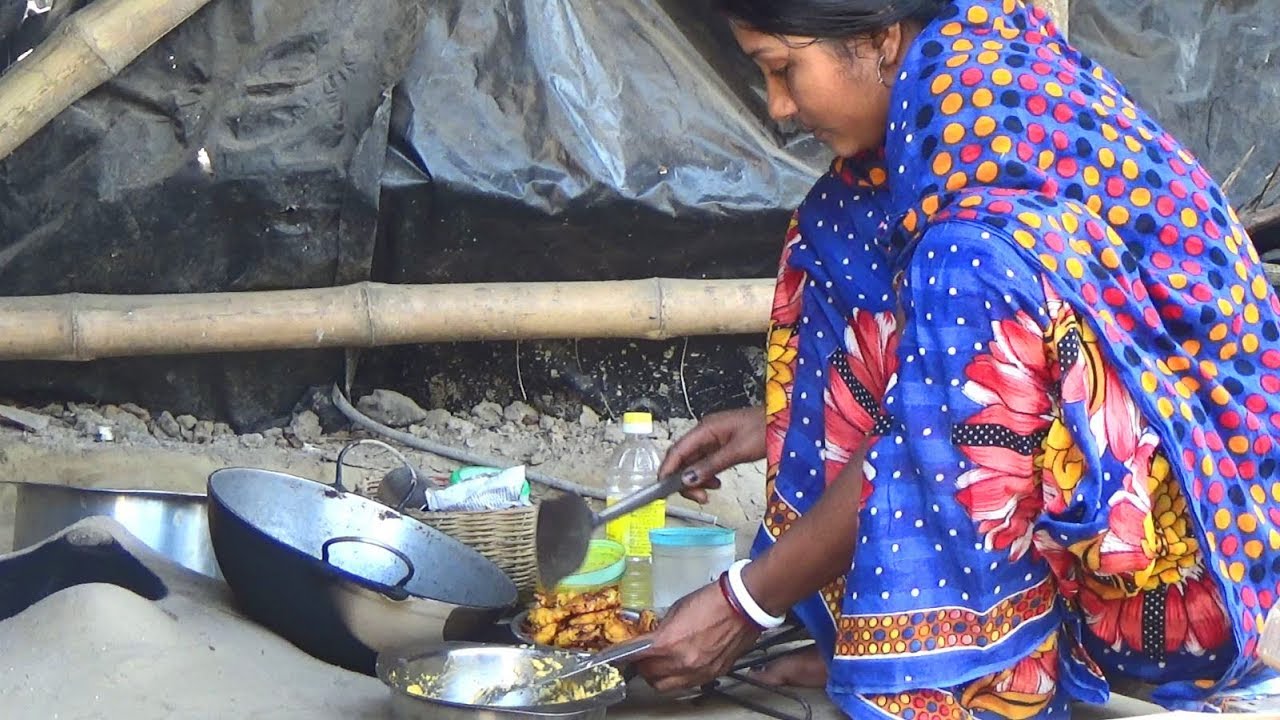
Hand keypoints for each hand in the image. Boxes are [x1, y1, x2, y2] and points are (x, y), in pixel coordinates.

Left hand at [633, 582, 760, 691]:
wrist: (743, 605)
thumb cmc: (713, 601)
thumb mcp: (677, 610)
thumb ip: (662, 628)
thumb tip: (653, 638)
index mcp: (669, 643)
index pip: (635, 655)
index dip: (622, 654)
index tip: (615, 654)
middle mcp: (682, 663)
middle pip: (649, 675)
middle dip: (641, 666)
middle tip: (640, 657)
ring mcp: (699, 672)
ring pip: (666, 686)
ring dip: (658, 676)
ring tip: (658, 664)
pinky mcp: (713, 674)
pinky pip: (687, 684)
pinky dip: (678, 677)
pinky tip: (679, 666)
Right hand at [661, 406, 765, 503]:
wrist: (785, 422)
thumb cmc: (764, 429)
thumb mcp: (737, 451)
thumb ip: (711, 465)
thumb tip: (688, 479)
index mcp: (706, 428)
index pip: (678, 450)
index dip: (668, 469)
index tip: (663, 488)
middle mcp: (705, 432)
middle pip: (684, 458)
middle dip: (685, 479)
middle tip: (698, 497)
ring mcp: (713, 438)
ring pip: (694, 462)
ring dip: (697, 479)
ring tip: (708, 493)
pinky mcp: (721, 445)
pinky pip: (706, 462)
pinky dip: (707, 475)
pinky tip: (716, 483)